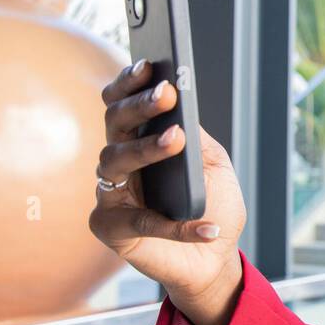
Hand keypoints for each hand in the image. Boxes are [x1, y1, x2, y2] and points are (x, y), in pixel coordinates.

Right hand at [88, 60, 247, 324]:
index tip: (150, 64)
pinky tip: (207, 226)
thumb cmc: (212, 205)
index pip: (123, 103)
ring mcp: (110, 194)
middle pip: (114, 123)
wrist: (213, 260)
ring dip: (147, 148)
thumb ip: (198, 137)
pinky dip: (177, 226)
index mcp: (140, 140)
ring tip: (178, 140)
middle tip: (166, 93)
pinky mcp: (111, 229)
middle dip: (138, 105)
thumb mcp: (214, 164)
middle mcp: (119, 162)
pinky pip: (140, 222)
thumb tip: (182, 109)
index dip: (129, 82)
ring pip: (114, 161)